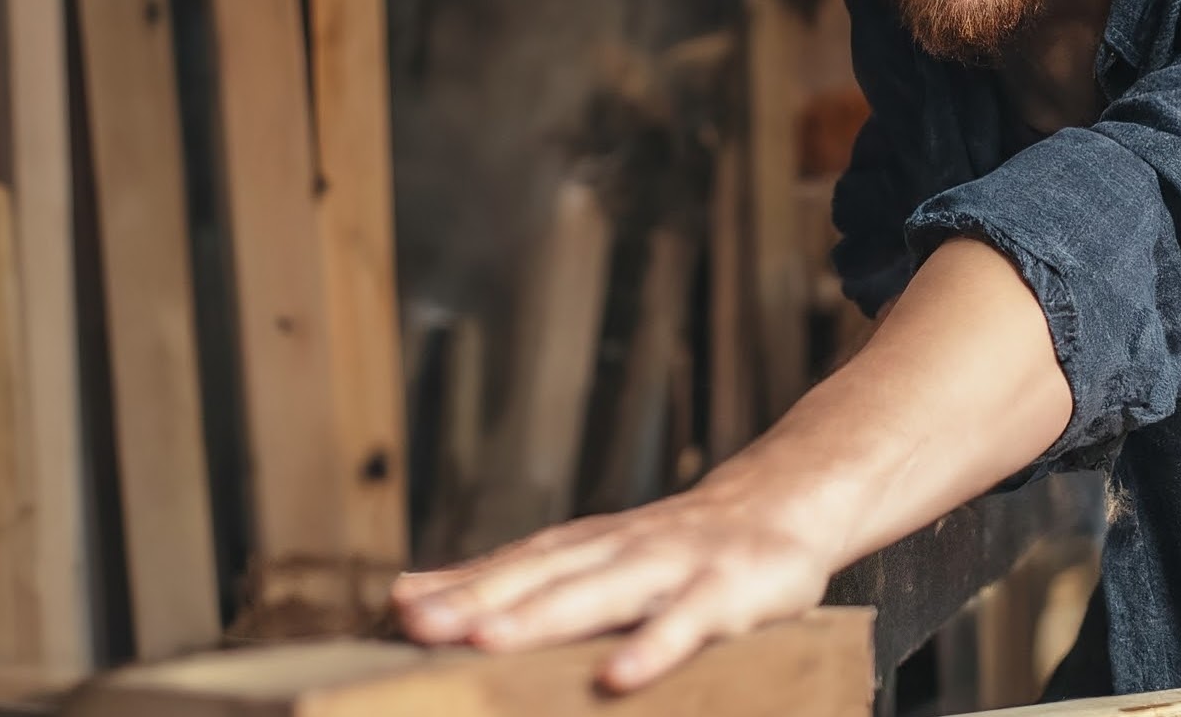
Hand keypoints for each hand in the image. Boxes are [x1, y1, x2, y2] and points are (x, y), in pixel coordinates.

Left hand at [387, 482, 839, 691]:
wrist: (781, 504)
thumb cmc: (673, 545)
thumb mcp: (587, 555)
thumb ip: (506, 576)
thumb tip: (404, 594)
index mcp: (585, 545)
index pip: (513, 564)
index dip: (457, 587)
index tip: (399, 610)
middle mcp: (622, 548)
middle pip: (543, 575)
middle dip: (481, 600)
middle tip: (422, 625)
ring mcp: (675, 565)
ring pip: (604, 591)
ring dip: (544, 615)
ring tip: (488, 640)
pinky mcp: (728, 589)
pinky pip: (688, 621)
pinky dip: (654, 644)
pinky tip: (620, 675)